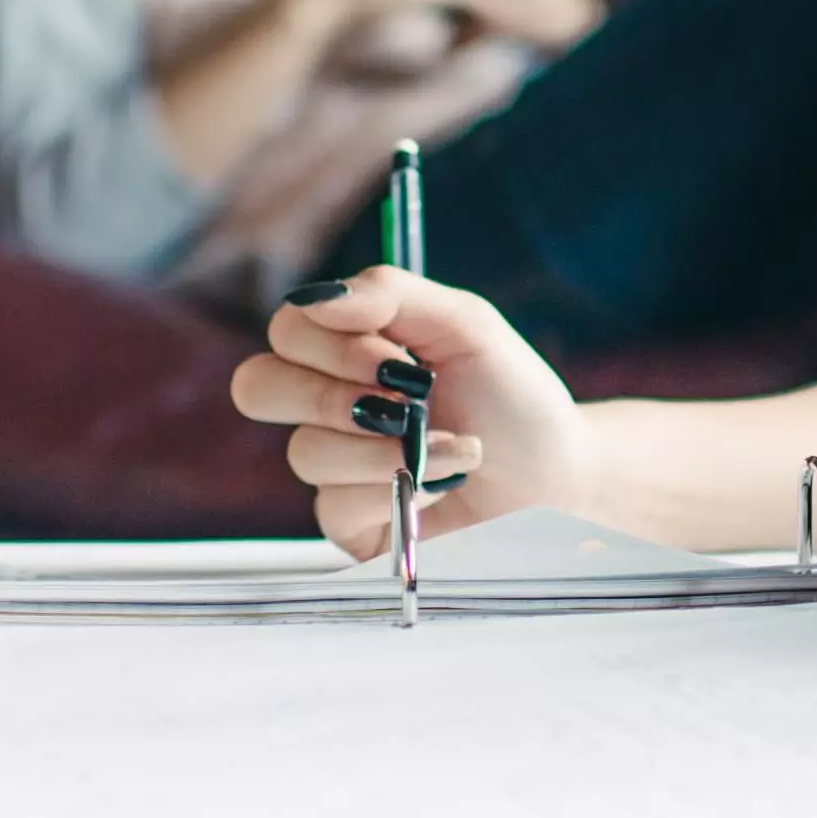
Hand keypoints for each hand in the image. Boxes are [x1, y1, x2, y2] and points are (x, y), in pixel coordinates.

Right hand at [232, 268, 589, 555]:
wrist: (557, 476)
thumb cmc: (512, 397)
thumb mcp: (466, 324)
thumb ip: (391, 294)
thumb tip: (318, 297)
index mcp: (346, 350)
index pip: (287, 330)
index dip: (329, 342)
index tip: (398, 355)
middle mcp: (327, 406)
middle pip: (259, 387)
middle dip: (335, 392)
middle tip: (408, 398)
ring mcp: (335, 468)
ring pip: (305, 451)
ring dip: (388, 447)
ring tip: (453, 447)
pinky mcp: (349, 524)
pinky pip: (334, 504)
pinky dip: (393, 489)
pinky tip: (439, 488)